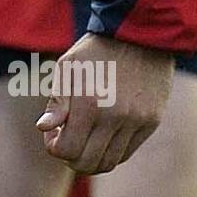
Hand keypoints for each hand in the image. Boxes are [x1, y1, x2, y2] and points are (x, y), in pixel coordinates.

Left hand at [35, 34, 172, 173]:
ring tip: (84, 140)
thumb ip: (57, 101)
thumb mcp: (68, 67)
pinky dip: (111, 152)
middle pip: (87, 163)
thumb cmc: (96, 50)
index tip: (53, 134)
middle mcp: (114, 117)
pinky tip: (102, 136)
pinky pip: (127, 152)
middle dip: (70, 157)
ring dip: (92, 159)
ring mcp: (136, 122)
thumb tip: (44, 128)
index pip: (66, 150)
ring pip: (109, 162)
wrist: (140, 33)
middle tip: (66, 140)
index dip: (54, 147)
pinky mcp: (152, 122)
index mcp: (89, 103)